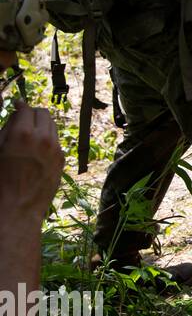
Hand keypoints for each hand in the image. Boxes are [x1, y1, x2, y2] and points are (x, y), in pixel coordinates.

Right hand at [0, 103, 64, 225]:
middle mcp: (44, 139)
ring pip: (52, 126)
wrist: (15, 209)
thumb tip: (17, 115)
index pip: (26, 109)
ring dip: (41, 125)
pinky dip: (47, 139)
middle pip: (43, 114)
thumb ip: (7, 128)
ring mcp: (55, 150)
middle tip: (22, 118)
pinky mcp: (61, 161)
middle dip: (32, 114)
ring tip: (28, 133)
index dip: (20, 106)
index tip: (16, 105)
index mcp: (23, 134)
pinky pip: (55, 142)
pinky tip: (35, 148)